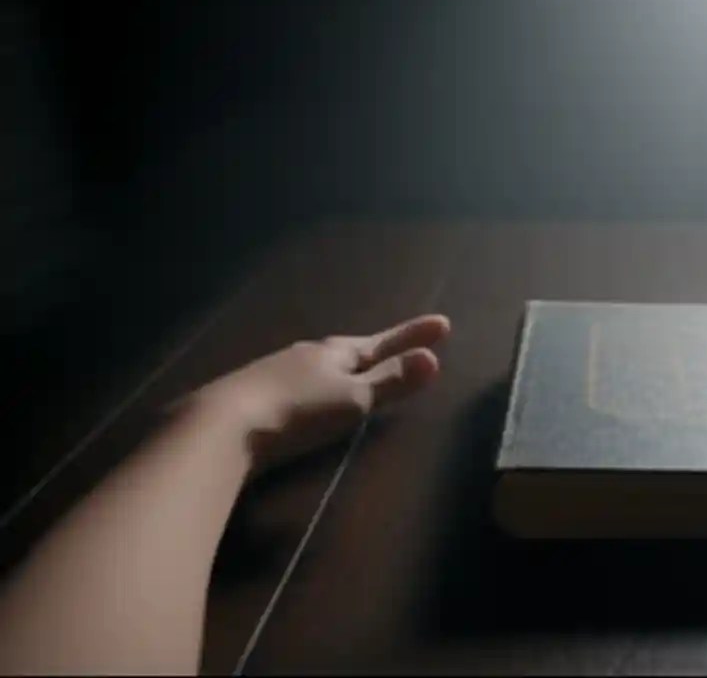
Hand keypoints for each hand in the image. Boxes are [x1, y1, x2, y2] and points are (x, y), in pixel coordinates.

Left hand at [183, 314, 450, 472]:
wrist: (222, 424)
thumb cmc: (298, 411)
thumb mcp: (352, 400)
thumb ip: (390, 381)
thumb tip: (433, 358)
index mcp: (336, 353)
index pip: (383, 342)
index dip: (412, 336)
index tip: (443, 323)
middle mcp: (307, 354)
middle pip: (350, 349)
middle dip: (376, 348)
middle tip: (399, 344)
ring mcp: (276, 371)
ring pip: (318, 363)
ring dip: (341, 366)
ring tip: (354, 369)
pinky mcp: (252, 394)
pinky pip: (295, 381)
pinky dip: (312, 384)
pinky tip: (305, 393)